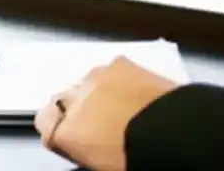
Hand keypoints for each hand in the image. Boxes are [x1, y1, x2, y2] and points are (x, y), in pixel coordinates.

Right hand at [34, 57, 178, 170]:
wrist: (179, 136)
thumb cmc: (143, 157)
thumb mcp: (103, 163)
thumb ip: (83, 146)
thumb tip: (88, 144)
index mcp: (64, 131)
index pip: (44, 123)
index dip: (60, 128)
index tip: (75, 136)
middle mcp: (72, 100)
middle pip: (62, 100)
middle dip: (78, 109)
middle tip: (104, 125)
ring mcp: (94, 78)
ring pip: (87, 83)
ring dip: (99, 92)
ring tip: (126, 108)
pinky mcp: (119, 64)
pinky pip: (113, 70)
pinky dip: (122, 79)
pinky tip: (139, 93)